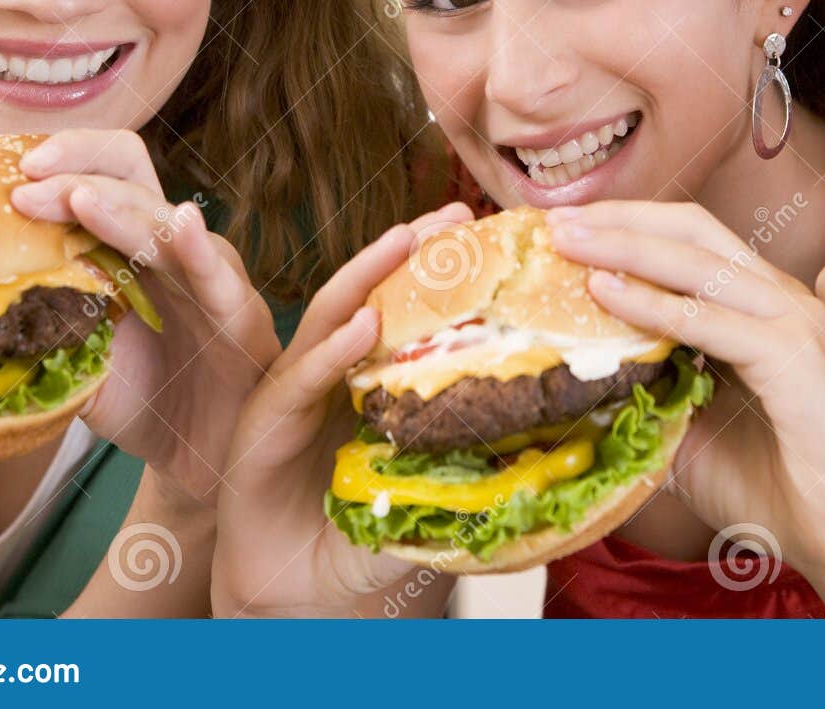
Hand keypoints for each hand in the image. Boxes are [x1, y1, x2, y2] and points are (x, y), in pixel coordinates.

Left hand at [11, 129, 279, 503]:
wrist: (204, 454)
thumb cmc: (146, 399)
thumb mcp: (76, 360)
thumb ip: (38, 329)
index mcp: (127, 246)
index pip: (95, 176)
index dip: (56, 163)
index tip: (6, 173)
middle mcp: (168, 246)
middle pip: (129, 173)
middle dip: (75, 169)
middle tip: (23, 184)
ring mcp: (206, 272)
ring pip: (164, 221)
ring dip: (120, 207)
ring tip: (79, 200)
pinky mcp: (238, 312)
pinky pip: (216, 275)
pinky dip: (198, 248)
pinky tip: (185, 222)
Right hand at [212, 203, 473, 618]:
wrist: (297, 612)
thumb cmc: (363, 552)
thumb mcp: (433, 503)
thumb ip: (478, 474)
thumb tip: (564, 454)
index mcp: (368, 388)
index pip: (406, 315)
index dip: (440, 272)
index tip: (485, 231)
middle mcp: (328, 380)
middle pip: (369, 298)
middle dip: (406, 250)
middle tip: (453, 211)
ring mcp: (290, 399)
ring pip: (328, 323)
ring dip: (366, 277)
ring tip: (405, 239)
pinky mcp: (259, 430)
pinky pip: (299, 383)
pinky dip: (331, 353)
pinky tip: (362, 327)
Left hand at [547, 201, 824, 616]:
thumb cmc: (776, 490)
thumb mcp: (688, 435)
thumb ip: (646, 397)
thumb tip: (576, 385)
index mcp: (760, 307)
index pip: (687, 241)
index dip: (625, 225)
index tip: (560, 229)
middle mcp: (780, 300)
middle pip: (692, 230)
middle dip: (619, 217)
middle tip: (554, 221)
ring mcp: (792, 323)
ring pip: (699, 263)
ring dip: (625, 246)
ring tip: (565, 241)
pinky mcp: (794, 358)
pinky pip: (710, 321)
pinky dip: (653, 304)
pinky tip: (603, 292)